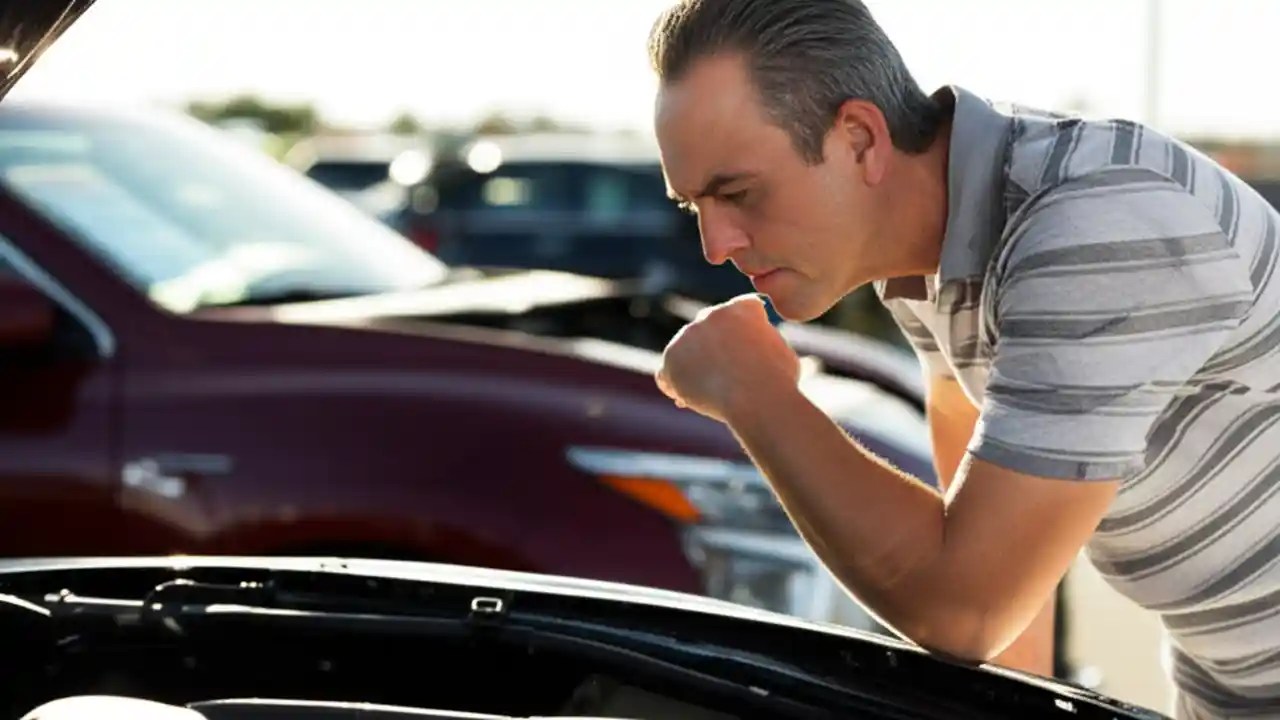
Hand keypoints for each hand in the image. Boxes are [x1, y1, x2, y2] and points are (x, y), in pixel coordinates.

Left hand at [656, 294, 800, 422]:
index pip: (738, 313)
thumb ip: (762, 343)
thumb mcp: (781, 352)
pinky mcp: (670, 359)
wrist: (755, 398)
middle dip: (713, 350)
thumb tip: (756, 348)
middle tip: (721, 376)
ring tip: (704, 393)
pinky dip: (674, 384)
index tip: (747, 351)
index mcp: (741, 307)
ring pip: (685, 352)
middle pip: (708, 332)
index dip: (742, 332)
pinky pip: (666, 372)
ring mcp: (687, 335)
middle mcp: (710, 314)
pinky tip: (684, 399)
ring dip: (692, 368)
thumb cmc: (777, 381)